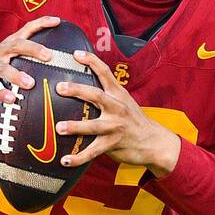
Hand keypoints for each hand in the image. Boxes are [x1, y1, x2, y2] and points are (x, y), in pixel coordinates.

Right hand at [0, 16, 61, 107]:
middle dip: (33, 49)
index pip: (27, 29)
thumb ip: (29, 59)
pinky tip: (11, 99)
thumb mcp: (13, 59)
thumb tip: (58, 63)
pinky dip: (2, 93)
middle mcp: (1, 51)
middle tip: (49, 56)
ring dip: (17, 75)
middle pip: (17, 45)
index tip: (57, 21)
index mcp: (10, 45)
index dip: (41, 23)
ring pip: (4, 68)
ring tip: (30, 83)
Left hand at [54, 49, 180, 177]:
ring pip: (93, 126)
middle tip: (60, 87)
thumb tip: (82, 85)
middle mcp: (117, 108)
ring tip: (59, 127)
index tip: (76, 54)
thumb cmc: (134, 121)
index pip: (104, 73)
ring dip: (75, 127)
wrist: (154, 142)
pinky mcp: (113, 145)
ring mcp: (115, 127)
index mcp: (118, 94)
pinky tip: (65, 160)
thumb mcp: (124, 102)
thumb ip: (107, 94)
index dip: (91, 61)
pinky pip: (93, 152)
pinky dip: (78, 157)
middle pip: (96, 96)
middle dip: (77, 91)